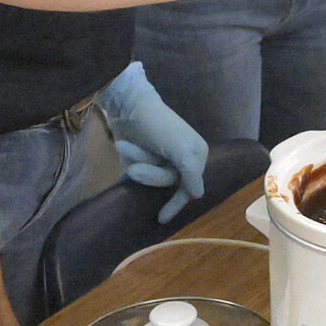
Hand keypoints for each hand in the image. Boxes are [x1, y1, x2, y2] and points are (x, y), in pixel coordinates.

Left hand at [99, 61, 208, 223]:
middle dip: (150, 174)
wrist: (129, 107)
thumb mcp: (180, 148)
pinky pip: (140, 173)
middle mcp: (182, 159)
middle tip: (135, 167)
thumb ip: (191, 172)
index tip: (162, 218)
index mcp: (196, 155)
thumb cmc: (158, 126)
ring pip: (151, 177)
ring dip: (138, 161)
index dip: (176, 202)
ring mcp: (163, 160)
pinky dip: (133, 162)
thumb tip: (199, 195)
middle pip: (167, 183)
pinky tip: (127, 147)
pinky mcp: (146, 160)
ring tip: (126, 145)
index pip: (190, 188)